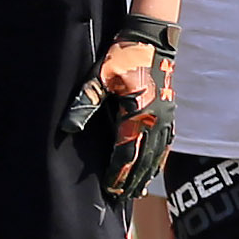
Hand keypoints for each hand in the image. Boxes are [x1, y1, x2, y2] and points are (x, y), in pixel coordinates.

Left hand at [59, 17, 176, 205]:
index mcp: (136, 115)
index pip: (126, 153)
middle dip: (132, 180)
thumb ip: (86, 103)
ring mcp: (165, 118)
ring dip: (147, 174)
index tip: (111, 188)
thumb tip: (68, 127)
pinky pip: (166, 143)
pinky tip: (154, 168)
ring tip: (137, 191)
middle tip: (122, 198)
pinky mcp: (170, 112)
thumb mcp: (100, 77)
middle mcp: (154, 121)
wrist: (152, 40)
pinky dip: (159, 159)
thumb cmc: (123, 57)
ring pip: (157, 154)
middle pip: (143, 160)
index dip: (118, 173)